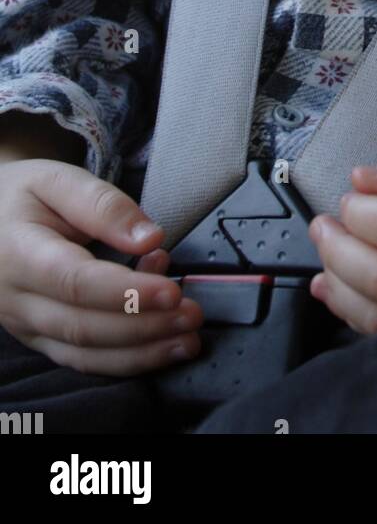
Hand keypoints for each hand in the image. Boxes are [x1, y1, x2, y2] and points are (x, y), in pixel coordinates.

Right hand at [0, 159, 203, 375]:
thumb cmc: (25, 196)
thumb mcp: (58, 180)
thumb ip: (103, 205)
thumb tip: (148, 238)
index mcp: (18, 253)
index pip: (75, 282)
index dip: (127, 292)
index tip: (171, 291)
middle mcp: (16, 299)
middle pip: (84, 326)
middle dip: (145, 326)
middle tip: (192, 314)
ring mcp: (25, 326)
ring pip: (84, 353)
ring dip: (142, 352)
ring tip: (188, 339)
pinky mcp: (40, 339)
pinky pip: (82, 361)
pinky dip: (126, 362)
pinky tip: (163, 348)